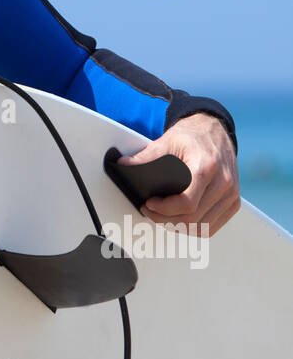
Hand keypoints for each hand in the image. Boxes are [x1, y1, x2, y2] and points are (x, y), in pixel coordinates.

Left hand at [117, 113, 239, 236]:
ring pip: (202, 227)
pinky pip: (211, 227)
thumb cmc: (193, 137)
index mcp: (207, 166)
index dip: (164, 210)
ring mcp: (231, 194)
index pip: (187, 203)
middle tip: (150, 211)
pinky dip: (193, 228)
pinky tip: (180, 218)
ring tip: (163, 215)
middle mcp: (224, 182)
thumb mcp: (167, 141)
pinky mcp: (233, 202)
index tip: (149, 204)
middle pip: (193, 219)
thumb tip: (125, 165)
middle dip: (165, 220)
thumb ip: (146, 156)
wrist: (214, 130)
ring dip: (178, 226)